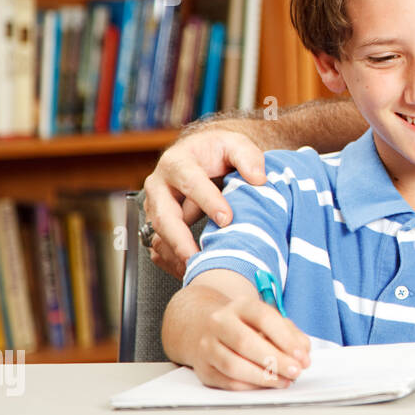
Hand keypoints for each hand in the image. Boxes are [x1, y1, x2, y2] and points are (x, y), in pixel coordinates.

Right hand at [142, 129, 266, 278]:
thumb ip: (247, 157)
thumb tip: (258, 178)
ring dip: (175, 254)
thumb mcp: (235, 144)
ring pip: (158, 233)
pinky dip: (171, 261)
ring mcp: (155, 204)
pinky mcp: (158, 221)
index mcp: (177, 162)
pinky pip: (158, 245)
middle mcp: (159, 184)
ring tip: (196, 270)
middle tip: (198, 258)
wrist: (200, 154)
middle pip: (164, 215)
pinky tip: (189, 270)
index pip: (190, 182)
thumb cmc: (217, 151)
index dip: (208, 202)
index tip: (227, 219)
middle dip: (179, 239)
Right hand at [186, 293, 312, 390]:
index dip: (285, 339)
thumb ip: (291, 333)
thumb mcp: (269, 320)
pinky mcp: (203, 368)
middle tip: (295, 371)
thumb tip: (303, 352)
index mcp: (240, 306)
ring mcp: (207, 345)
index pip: (264, 318)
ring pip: (233, 365)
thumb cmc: (245, 325)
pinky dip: (250, 387)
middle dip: (275, 360)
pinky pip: (227, 382)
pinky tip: (266, 386)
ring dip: (262, 377)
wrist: (205, 327)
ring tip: (284, 381)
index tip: (302, 356)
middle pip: (245, 343)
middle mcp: (219, 322)